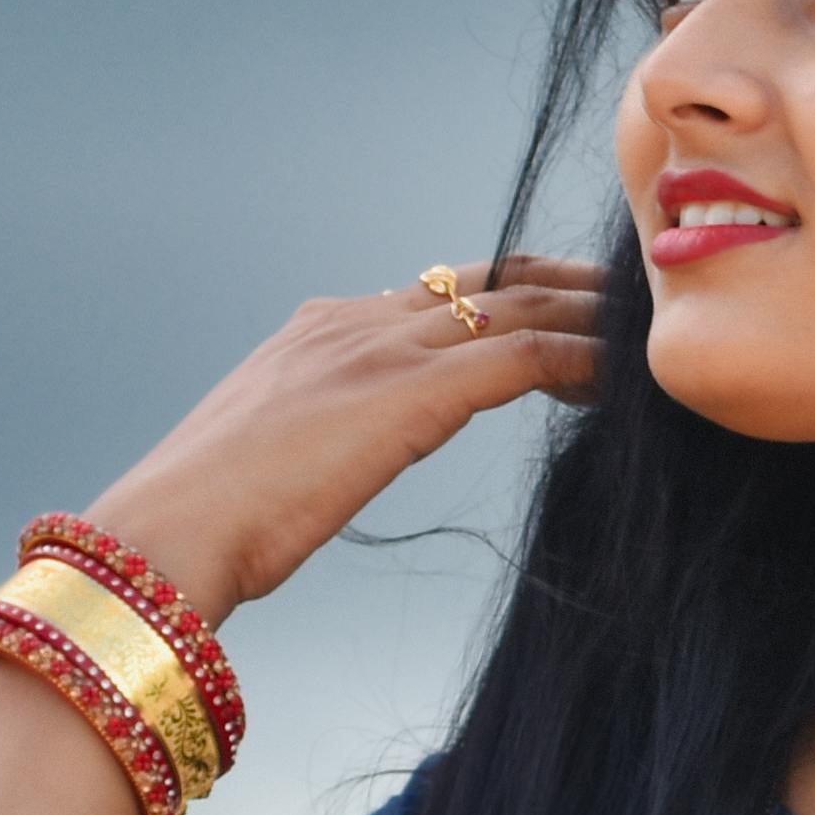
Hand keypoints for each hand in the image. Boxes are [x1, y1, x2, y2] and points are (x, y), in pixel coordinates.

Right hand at [81, 254, 601, 621]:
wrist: (167, 534)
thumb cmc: (201, 523)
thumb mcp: (264, 458)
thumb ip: (311, 438)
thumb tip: (329, 461)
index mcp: (316, 329)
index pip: (435, 290)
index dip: (506, 291)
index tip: (555, 303)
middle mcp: (355, 321)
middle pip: (490, 280)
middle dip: (563, 283)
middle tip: (626, 295)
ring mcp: (383, 350)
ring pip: (519, 306)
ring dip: (590, 313)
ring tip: (646, 326)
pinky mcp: (412, 393)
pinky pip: (524, 357)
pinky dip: (581, 360)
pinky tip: (622, 378)